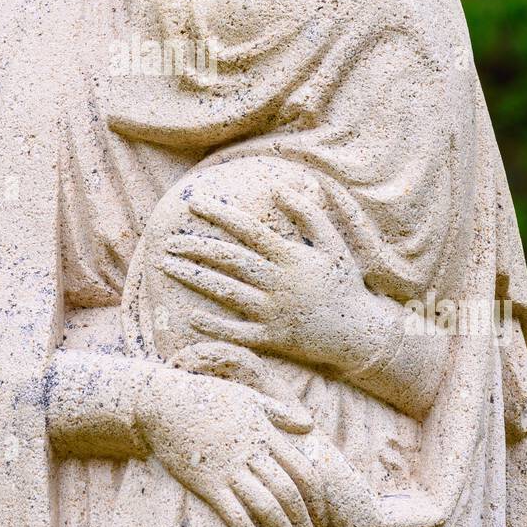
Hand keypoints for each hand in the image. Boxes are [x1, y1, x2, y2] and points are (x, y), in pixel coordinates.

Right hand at [137, 363, 318, 526]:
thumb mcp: (248, 397)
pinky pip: (234, 514)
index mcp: (265, 434)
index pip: (303, 471)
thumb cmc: (206, 396)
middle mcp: (252, 454)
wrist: (163, 401)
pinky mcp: (207, 483)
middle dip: (305, 523)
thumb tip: (310, 425)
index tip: (323, 518)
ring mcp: (229, 470)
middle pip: (289, 493)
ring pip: (267, 507)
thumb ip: (280, 413)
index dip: (318, 498)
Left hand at [159, 184, 365, 367]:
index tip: (193, 202)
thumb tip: (279, 189)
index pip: (248, 229)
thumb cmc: (345, 283)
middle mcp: (278, 283)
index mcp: (291, 257)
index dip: (219, 214)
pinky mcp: (271, 337)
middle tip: (168, 240)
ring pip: (225, 291)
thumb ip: (309, 214)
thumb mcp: (333, 244)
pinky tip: (188, 314)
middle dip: (195, 247)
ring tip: (166, 264)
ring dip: (193, 277)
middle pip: (229, 260)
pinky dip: (212, 324)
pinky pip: (236, 331)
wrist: (360, 333)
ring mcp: (273, 311)